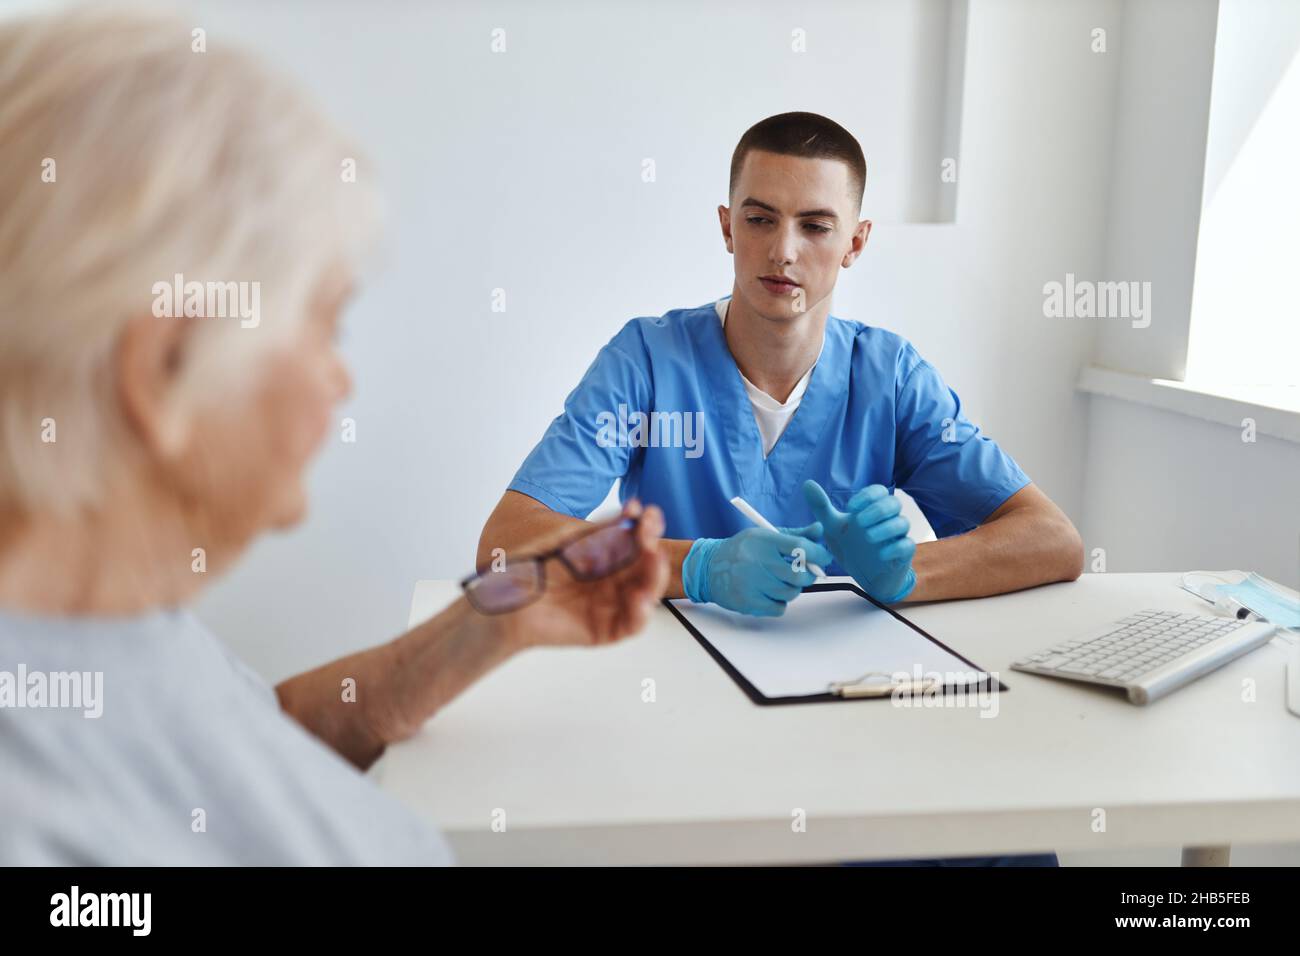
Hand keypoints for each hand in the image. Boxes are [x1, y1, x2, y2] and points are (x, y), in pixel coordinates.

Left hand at [509, 499, 669, 647]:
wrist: (504, 599)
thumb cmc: (531, 569)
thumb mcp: (567, 542)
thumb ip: (599, 530)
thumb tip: (632, 510)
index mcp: (606, 560)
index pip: (636, 545)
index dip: (646, 530)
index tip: (649, 514)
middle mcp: (612, 583)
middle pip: (644, 570)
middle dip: (652, 553)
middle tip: (651, 540)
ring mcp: (610, 607)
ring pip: (644, 595)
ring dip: (653, 579)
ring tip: (653, 561)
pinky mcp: (603, 630)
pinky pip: (630, 625)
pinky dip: (640, 614)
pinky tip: (641, 599)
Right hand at [682, 524, 832, 616]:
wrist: (708, 568)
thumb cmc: (743, 550)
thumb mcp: (766, 536)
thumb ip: (795, 535)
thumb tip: (820, 531)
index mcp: (762, 540)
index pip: (800, 547)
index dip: (818, 553)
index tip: (823, 557)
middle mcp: (756, 560)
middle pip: (799, 575)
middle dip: (807, 576)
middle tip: (803, 573)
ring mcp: (751, 583)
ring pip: (791, 593)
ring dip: (791, 589)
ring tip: (778, 582)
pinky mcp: (747, 602)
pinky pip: (779, 608)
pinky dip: (779, 603)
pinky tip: (768, 593)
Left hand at [802, 480, 916, 602]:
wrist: (863, 576)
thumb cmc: (851, 547)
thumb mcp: (832, 527)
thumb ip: (822, 507)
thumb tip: (807, 483)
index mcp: (871, 509)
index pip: (878, 491)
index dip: (867, 496)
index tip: (850, 508)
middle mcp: (887, 520)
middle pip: (894, 503)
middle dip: (877, 510)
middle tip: (859, 522)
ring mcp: (897, 536)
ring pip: (902, 523)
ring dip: (885, 528)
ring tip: (868, 537)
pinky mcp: (903, 555)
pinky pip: (907, 546)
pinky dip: (895, 548)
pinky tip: (881, 554)